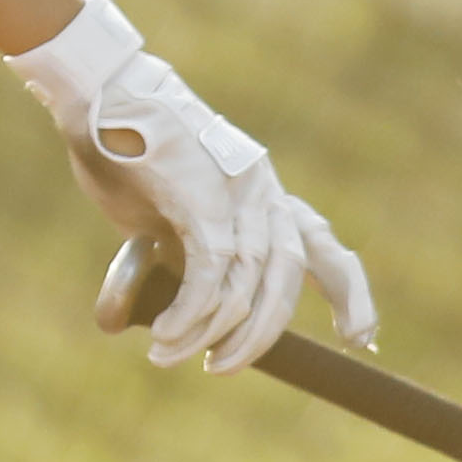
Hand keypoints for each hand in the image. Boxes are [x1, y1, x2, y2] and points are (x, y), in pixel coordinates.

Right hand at [6, 0, 376, 372]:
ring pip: (248, 281)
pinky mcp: (202, 197)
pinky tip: (169, 335)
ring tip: (172, 357)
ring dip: (213, 332)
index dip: (348, 294)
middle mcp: (262, 189)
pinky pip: (211, 271)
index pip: (321, 244)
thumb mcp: (165, 211)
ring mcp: (237, 190)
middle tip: (225, 368)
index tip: (362, 339)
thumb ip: (177, 255)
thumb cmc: (125, 150)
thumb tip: (155, 316)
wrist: (100, 93)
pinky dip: (192, 312)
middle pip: (290, 273)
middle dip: (265, 332)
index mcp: (263, 191)